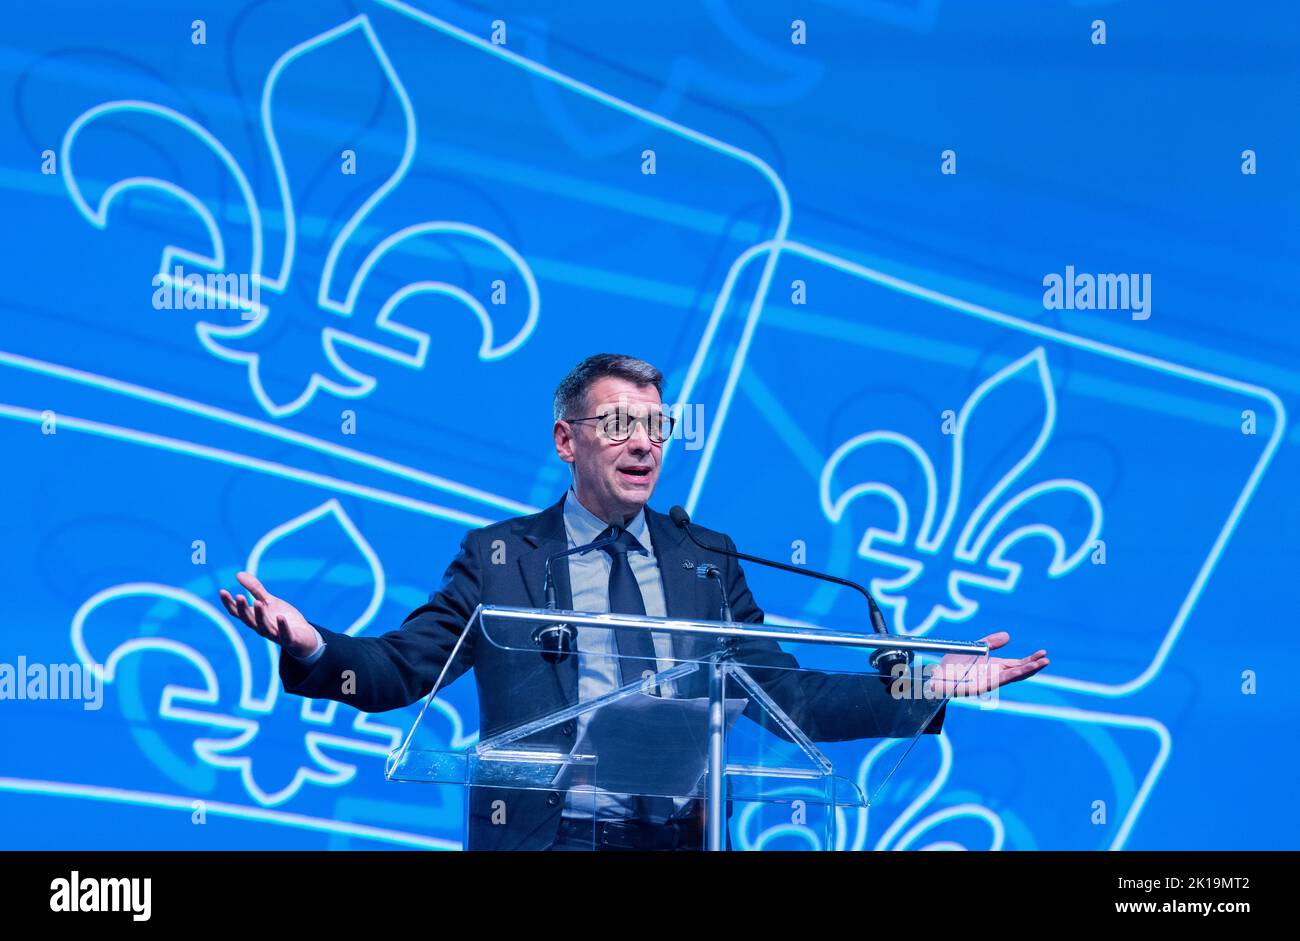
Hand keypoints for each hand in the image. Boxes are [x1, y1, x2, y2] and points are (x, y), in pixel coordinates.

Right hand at [218, 571, 319, 658]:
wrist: (302, 637)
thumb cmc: (281, 617)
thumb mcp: (268, 601)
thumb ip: (255, 589)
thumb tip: (238, 574)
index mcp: (254, 619)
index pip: (237, 612)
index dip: (229, 603)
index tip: (222, 591)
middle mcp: (261, 628)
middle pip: (249, 620)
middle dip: (243, 609)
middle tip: (239, 596)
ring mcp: (275, 635)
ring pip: (264, 627)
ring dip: (260, 615)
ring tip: (257, 602)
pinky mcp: (289, 639)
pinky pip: (285, 634)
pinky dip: (282, 626)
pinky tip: (280, 617)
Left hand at [927, 631, 1047, 697]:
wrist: (935, 675)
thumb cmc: (951, 664)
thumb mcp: (975, 648)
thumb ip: (990, 642)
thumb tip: (1008, 636)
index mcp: (994, 667)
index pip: (1017, 664)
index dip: (1030, 659)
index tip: (1043, 653)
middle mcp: (994, 675)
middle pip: (1018, 671)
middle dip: (1033, 665)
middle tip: (1047, 658)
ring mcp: (990, 681)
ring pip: (1013, 676)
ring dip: (1029, 670)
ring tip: (1043, 663)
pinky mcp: (983, 686)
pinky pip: (1001, 679)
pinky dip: (1014, 674)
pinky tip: (1024, 669)